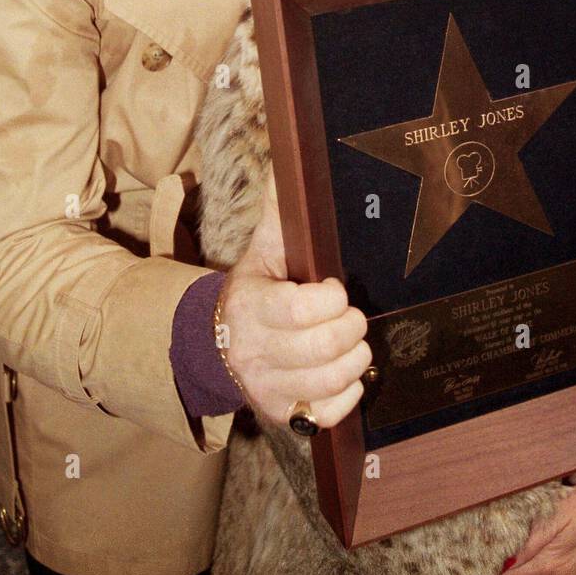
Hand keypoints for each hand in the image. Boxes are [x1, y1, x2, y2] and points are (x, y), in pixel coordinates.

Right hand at [216, 169, 370, 428]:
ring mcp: (269, 387)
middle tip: (352, 315)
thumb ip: (277, 208)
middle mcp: (256, 351)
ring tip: (352, 339)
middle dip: (350, 327)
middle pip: (322, 347)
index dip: (330, 299)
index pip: (297, 310)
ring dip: (355, 358)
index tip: (335, 287)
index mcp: (250, 306)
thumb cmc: (256, 288)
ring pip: (330, 380)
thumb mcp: (263, 249)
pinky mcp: (284, 413)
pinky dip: (348, 393)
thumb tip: (286, 160)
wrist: (219, 343)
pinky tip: (345, 372)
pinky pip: (328, 414)